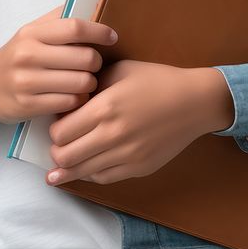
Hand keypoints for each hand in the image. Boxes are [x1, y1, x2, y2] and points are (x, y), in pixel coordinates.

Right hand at [0, 5, 117, 122]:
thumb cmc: (15, 55)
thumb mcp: (31, 31)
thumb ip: (58, 19)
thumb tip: (90, 3)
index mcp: (32, 33)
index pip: (75, 28)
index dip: (99, 32)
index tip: (111, 37)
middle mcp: (28, 56)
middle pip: (84, 57)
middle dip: (96, 62)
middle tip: (94, 64)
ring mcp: (27, 82)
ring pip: (80, 82)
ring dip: (89, 83)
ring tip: (84, 80)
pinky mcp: (28, 106)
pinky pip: (69, 102)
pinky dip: (78, 100)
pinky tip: (73, 95)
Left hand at [46, 59, 205, 186]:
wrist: (193, 102)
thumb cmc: (155, 80)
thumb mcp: (119, 70)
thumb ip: (91, 87)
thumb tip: (69, 103)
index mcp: (106, 107)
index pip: (61, 132)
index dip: (54, 130)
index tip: (57, 124)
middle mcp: (114, 135)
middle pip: (66, 156)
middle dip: (57, 152)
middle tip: (57, 145)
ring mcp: (127, 155)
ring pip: (83, 172)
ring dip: (70, 168)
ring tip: (60, 167)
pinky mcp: (139, 168)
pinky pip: (104, 178)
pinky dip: (90, 174)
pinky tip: (85, 168)